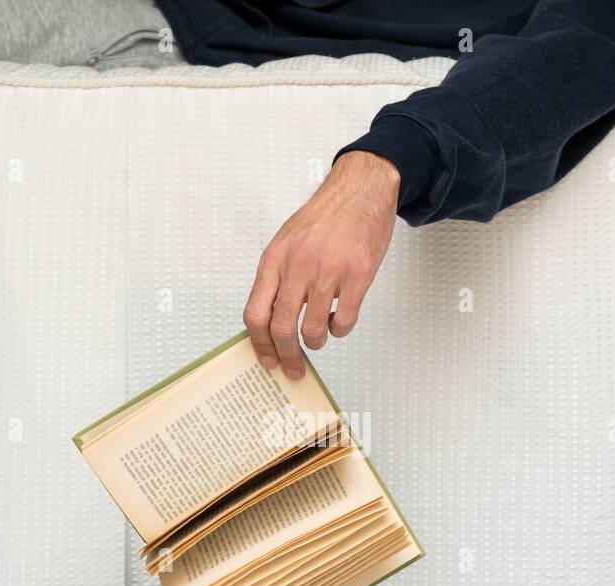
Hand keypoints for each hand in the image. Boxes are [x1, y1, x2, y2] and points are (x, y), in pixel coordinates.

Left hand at [243, 150, 399, 377]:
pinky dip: (340, 330)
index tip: (267, 359)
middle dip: (287, 356)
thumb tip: (268, 320)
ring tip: (319, 338)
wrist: (359, 190)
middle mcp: (297, 266)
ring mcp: (328, 272)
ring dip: (315, 342)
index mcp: (274, 260)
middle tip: (293, 367)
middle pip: (281, 328)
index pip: (255, 313)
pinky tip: (339, 321)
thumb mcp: (286, 242)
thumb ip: (276, 278)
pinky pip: (344, 320)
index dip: (259, 344)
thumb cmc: (325, 217)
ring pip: (313, 329)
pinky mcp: (357, 276)